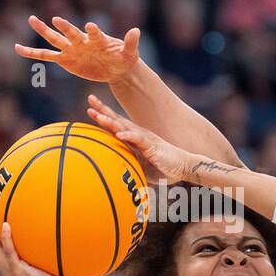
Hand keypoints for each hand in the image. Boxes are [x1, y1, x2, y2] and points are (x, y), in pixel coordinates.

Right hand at [0, 216, 69, 275]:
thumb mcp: (53, 273)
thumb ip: (52, 261)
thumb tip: (65, 246)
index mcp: (13, 275)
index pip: (1, 257)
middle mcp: (8, 274)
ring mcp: (11, 273)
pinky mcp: (17, 271)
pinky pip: (9, 251)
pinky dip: (6, 238)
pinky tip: (6, 224)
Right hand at [15, 16, 140, 82]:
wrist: (116, 68)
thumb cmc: (124, 59)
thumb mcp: (130, 54)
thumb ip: (131, 43)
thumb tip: (136, 30)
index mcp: (98, 39)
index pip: (95, 33)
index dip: (92, 30)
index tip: (90, 26)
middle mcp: (82, 41)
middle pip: (71, 34)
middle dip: (65, 27)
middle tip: (56, 20)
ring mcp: (71, 49)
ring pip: (54, 39)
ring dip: (43, 30)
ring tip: (31, 19)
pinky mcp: (64, 60)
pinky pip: (45, 56)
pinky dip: (32, 52)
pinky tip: (18, 48)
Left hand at [86, 95, 201, 182]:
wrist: (184, 167)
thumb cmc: (164, 168)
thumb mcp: (141, 168)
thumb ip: (129, 166)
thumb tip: (116, 176)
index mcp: (135, 138)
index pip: (116, 125)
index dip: (103, 116)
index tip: (90, 109)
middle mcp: (138, 135)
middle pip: (117, 120)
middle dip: (103, 110)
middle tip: (90, 99)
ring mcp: (145, 139)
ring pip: (125, 128)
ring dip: (112, 122)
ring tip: (99, 116)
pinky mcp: (152, 146)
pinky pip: (139, 140)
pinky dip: (129, 136)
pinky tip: (118, 134)